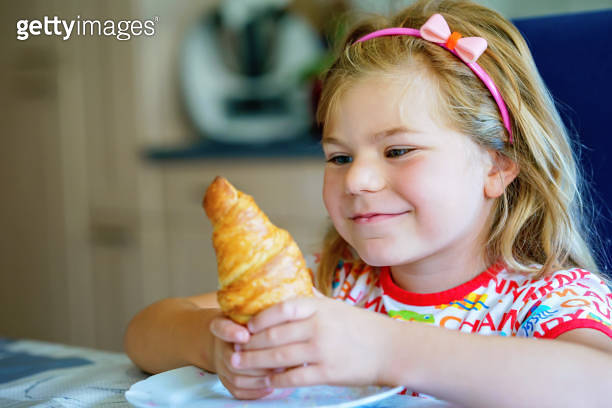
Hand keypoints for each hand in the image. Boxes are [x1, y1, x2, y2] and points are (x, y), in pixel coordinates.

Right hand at [209, 315, 273, 398]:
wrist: (228, 336)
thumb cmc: (246, 320)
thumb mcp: (250, 311)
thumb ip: (261, 313)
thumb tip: (283, 317)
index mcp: (221, 323)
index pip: (221, 328)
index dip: (231, 333)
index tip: (245, 335)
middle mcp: (218, 346)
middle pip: (232, 359)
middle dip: (256, 362)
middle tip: (279, 359)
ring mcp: (220, 365)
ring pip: (236, 377)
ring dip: (258, 378)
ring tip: (280, 373)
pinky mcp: (225, 380)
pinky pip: (237, 390)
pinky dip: (254, 391)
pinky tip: (270, 387)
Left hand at [233, 296, 392, 388]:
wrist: (391, 349)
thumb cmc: (362, 326)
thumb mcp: (337, 306)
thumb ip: (313, 299)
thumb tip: (292, 284)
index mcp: (319, 308)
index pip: (281, 308)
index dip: (259, 317)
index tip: (246, 325)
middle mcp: (318, 327)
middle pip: (274, 335)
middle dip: (250, 343)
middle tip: (234, 349)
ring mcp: (322, 350)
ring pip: (279, 356)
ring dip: (256, 362)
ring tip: (240, 365)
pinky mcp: (328, 373)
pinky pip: (295, 377)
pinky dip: (277, 380)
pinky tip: (268, 381)